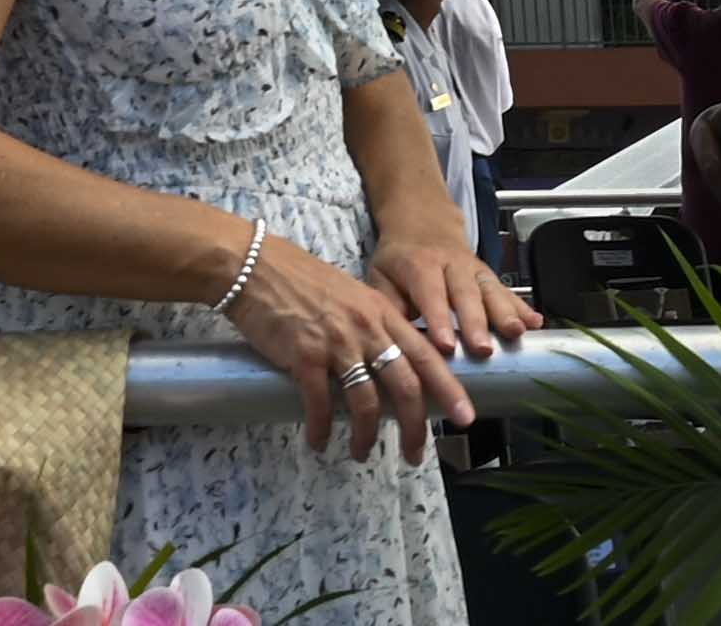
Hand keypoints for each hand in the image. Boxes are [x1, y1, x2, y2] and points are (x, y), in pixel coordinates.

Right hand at [225, 227, 461, 459]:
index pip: (427, 356)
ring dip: (367, 435)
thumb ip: (373, 326)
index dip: (449, 390)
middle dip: (415, 427)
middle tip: (416, 455)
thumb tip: (389, 365)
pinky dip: (323, 428)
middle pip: (404, 385)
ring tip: (361, 453)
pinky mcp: (305, 354)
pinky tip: (319, 441)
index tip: (465, 418)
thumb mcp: (352, 296)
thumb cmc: (301, 282)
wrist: (254, 265)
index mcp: (383, 312)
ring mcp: (336, 341)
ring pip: (366, 401)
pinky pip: (320, 403)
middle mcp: (367, 327)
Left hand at [369, 228, 536, 365]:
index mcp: (420, 265)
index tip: (446, 346)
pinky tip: (536, 322)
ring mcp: (473, 269)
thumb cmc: (399, 259)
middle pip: (465, 294)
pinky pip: (507, 289)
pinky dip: (522, 306)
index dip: (439, 319)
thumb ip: (389, 306)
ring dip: (505, 312)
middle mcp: (451, 265)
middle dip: (476, 322)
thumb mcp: (381, 276)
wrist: (422, 221)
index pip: (430, 294)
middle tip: (483, 349)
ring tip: (517, 333)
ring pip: (490, 289)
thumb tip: (393, 340)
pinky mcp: (488, 274)